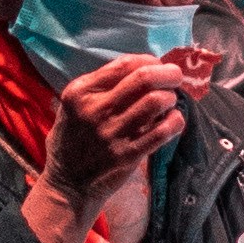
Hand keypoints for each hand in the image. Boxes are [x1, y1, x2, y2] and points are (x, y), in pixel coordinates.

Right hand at [49, 48, 199, 199]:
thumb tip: (146, 67)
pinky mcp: (126, 155)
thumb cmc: (74, 137)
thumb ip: (102, 86)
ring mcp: (111, 133)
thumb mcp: (75, 105)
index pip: (124, 64)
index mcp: (80, 92)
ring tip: (170, 101)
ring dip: (171, 97)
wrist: (67, 181)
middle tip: (176, 77)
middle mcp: (94, 109)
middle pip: (144, 78)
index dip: (149, 60)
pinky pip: (161, 132)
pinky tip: (174, 119)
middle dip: (168, 73)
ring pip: (155, 102)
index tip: (158, 65)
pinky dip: (175, 121)